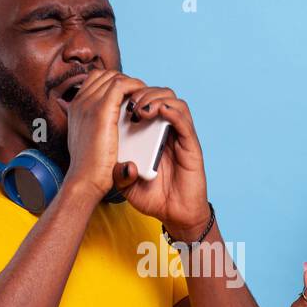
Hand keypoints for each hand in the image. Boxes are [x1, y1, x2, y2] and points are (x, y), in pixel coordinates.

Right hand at [55, 70, 150, 200]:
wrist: (85, 182)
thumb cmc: (90, 170)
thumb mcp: (90, 144)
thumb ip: (95, 131)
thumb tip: (107, 129)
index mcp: (75, 108)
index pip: (95, 81)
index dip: (114, 84)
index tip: (130, 98)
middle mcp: (79, 102)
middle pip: (105, 75)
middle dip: (125, 81)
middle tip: (140, 98)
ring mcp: (88, 104)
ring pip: (114, 76)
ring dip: (132, 84)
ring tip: (144, 100)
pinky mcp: (101, 110)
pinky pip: (122, 84)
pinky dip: (136, 88)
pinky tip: (144, 102)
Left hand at [109, 87, 209, 237]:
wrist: (173, 214)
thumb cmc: (152, 197)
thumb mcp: (124, 183)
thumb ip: (118, 170)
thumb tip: (120, 159)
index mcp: (148, 133)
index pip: (143, 101)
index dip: (131, 93)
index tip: (115, 100)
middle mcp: (165, 130)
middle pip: (158, 94)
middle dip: (141, 92)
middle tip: (128, 104)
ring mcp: (179, 136)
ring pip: (172, 100)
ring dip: (155, 98)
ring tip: (140, 110)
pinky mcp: (190, 145)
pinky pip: (184, 120)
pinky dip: (172, 111)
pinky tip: (158, 113)